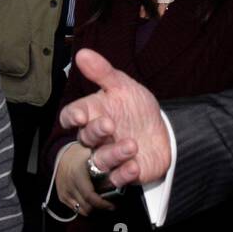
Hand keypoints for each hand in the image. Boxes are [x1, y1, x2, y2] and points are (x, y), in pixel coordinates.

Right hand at [54, 141, 116, 216]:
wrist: (62, 155)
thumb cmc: (81, 153)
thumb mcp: (94, 152)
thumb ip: (108, 158)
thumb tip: (131, 164)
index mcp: (78, 173)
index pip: (90, 196)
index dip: (103, 203)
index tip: (113, 205)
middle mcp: (70, 184)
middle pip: (87, 205)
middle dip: (100, 207)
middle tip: (111, 205)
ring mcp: (65, 192)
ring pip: (82, 209)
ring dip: (93, 209)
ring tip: (103, 203)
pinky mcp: (63, 197)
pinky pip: (76, 209)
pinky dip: (85, 207)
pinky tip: (92, 202)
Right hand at [57, 49, 170, 186]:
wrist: (160, 131)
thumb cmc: (135, 108)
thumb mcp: (123, 86)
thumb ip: (103, 72)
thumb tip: (82, 53)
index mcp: (92, 114)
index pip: (71, 116)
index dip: (73, 117)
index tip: (80, 115)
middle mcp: (97, 138)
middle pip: (85, 138)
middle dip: (95, 132)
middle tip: (110, 124)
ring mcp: (108, 157)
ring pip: (100, 161)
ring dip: (113, 153)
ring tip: (132, 145)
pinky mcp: (122, 174)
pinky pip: (117, 179)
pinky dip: (124, 174)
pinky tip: (135, 165)